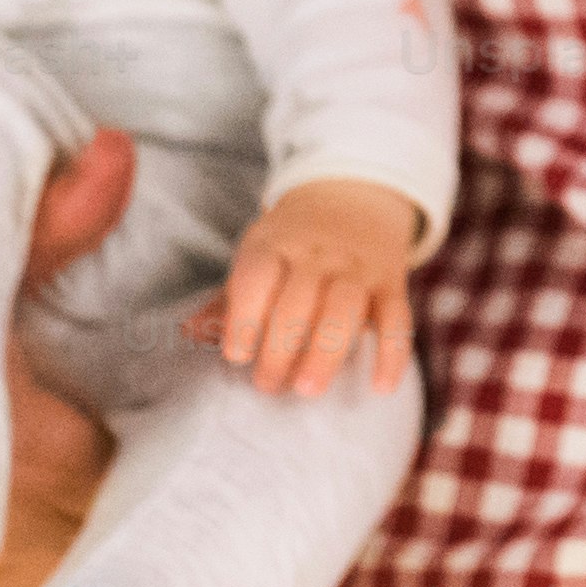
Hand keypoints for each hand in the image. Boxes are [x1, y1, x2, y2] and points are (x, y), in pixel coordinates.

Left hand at [190, 178, 414, 394]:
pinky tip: (381, 387)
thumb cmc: (294, 242)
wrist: (355, 197)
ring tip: (307, 389)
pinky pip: (397, 318)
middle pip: (299, 297)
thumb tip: (188, 333)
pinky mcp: (392, 283)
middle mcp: (318, 252)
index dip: (245, 315)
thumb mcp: (258, 255)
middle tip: (267, 384)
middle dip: (281, 345)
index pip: (258, 274)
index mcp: (276, 242)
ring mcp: (358, 267)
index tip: (236, 355)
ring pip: (345, 306)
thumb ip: (228, 298)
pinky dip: (392, 353)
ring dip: (326, 350)